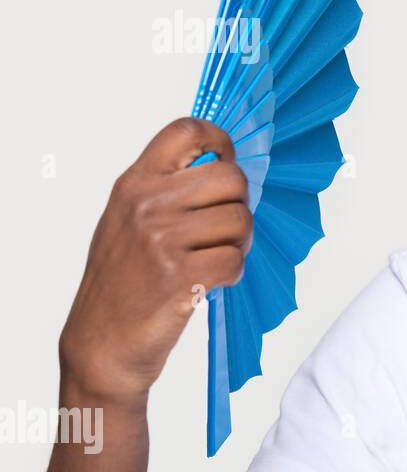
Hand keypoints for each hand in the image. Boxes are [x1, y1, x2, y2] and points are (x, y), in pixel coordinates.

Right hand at [58, 117, 251, 403]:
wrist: (102, 340)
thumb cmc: (121, 280)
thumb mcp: (129, 219)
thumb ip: (167, 189)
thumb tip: (222, 164)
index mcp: (134, 183)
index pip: (185, 132)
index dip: (220, 141)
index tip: (226, 160)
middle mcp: (147, 204)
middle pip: (230, 177)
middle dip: (239, 203)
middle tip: (225, 226)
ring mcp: (163, 239)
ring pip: (240, 221)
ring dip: (238, 243)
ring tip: (214, 257)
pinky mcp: (181, 275)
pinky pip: (235, 260)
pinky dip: (231, 273)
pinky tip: (209, 281)